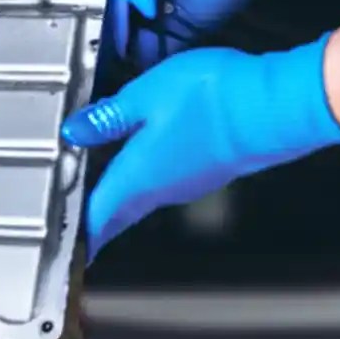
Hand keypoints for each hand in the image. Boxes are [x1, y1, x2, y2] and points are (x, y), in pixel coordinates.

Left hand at [62, 34, 339, 258]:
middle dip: (94, 220)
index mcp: (138, 175)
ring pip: (141, 195)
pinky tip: (140, 156)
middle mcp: (163, 187)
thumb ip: (109, 115)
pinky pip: (165, 179)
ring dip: (117, 195)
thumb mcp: (146, 95)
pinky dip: (144, 176)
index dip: (74, 231)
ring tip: (96, 184)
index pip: (95, 215)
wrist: (279, 105)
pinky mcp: (208, 166)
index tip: (60, 243)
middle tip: (74, 225)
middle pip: (116, 211)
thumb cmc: (217, 100)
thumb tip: (76, 131)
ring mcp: (189, 179)